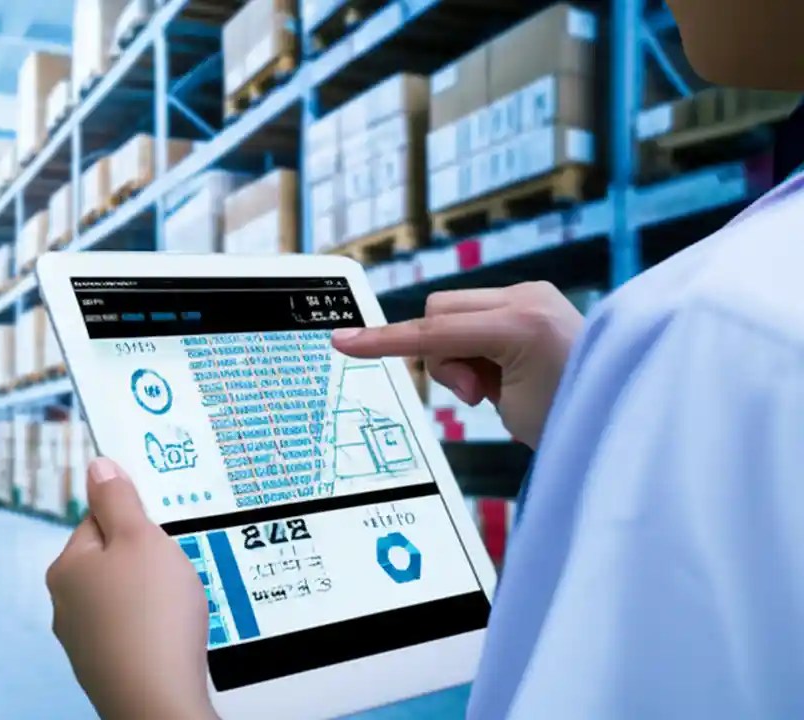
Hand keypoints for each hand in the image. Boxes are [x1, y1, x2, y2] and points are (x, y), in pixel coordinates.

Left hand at [47, 458, 216, 719]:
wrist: (158, 701)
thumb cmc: (151, 618)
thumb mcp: (140, 538)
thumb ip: (118, 499)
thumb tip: (97, 466)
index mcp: (67, 567)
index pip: (98, 520)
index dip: (136, 519)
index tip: (163, 528)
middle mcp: (67, 604)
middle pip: (114, 561)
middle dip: (150, 561)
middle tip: (179, 565)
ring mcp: (86, 642)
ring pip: (127, 600)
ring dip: (156, 597)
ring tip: (181, 605)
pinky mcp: (109, 669)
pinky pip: (136, 634)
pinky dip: (157, 631)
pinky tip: (176, 636)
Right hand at [332, 282, 583, 448]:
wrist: (628, 416)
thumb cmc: (571, 420)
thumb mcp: (508, 406)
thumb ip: (469, 370)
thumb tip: (452, 355)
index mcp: (522, 325)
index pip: (435, 331)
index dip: (385, 341)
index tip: (344, 342)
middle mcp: (529, 298)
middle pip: (439, 312)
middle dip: (443, 356)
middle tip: (476, 395)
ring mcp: (534, 293)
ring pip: (454, 313)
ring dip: (461, 352)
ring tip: (496, 387)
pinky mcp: (536, 299)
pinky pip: (478, 315)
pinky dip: (478, 345)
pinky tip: (508, 369)